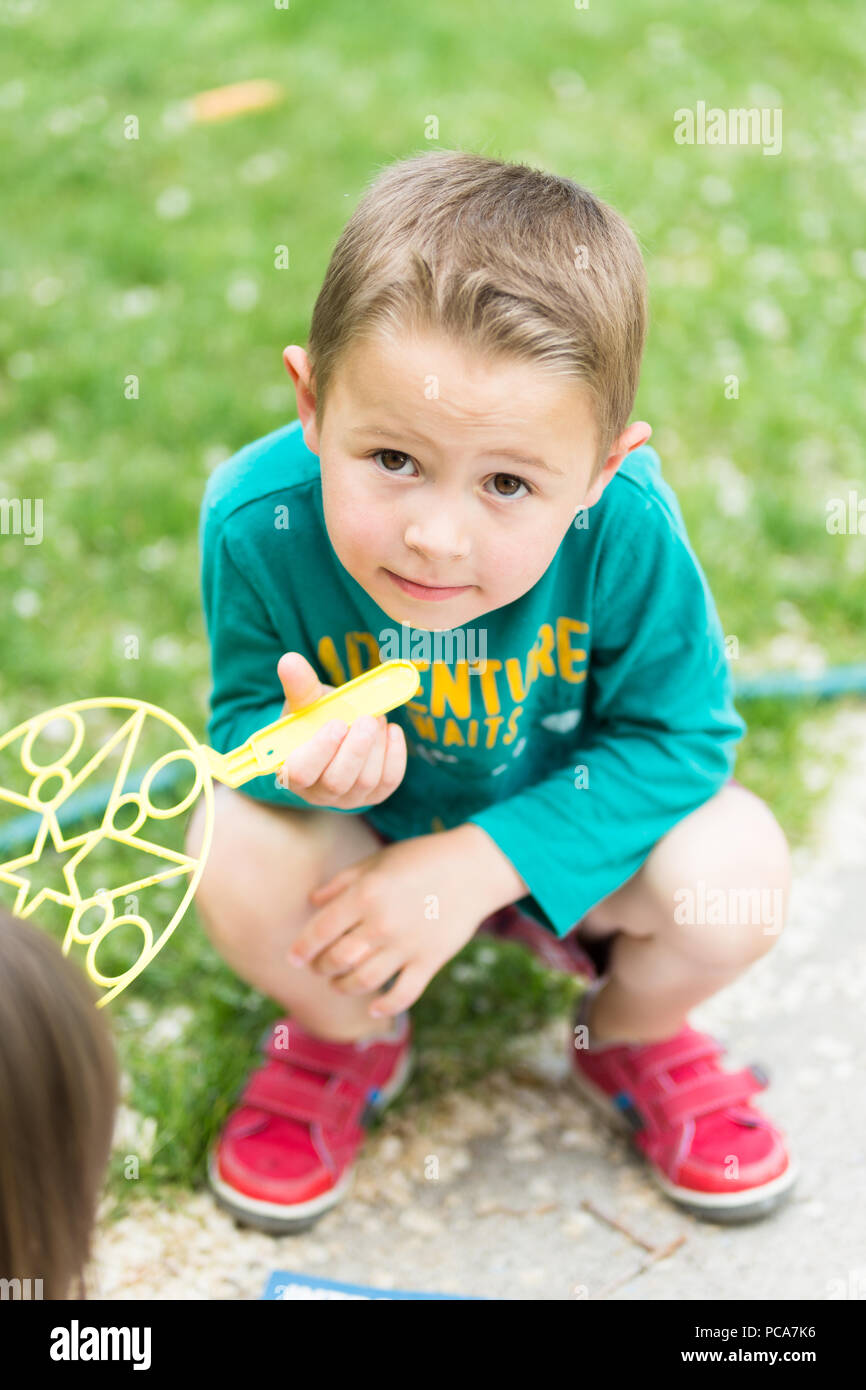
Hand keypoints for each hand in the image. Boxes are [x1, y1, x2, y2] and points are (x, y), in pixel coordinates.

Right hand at [274, 652, 406, 808]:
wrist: (333, 732)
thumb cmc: (313, 720)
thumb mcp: (305, 703)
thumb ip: (299, 686)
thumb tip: (289, 661)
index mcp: (292, 770)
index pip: (301, 773)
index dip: (321, 750)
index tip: (337, 723)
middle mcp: (318, 792)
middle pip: (338, 782)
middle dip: (356, 749)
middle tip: (367, 718)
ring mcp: (348, 797)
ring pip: (366, 781)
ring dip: (376, 746)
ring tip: (375, 717)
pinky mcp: (373, 795)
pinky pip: (389, 781)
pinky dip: (395, 754)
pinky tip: (392, 731)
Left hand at [286, 832, 491, 1017]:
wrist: (474, 866)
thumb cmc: (421, 857)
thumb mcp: (377, 860)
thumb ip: (342, 882)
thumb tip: (312, 901)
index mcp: (365, 895)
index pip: (320, 931)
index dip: (302, 948)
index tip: (294, 958)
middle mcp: (382, 924)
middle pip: (336, 960)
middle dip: (321, 968)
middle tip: (318, 967)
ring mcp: (407, 945)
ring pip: (363, 982)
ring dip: (344, 987)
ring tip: (339, 983)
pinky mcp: (430, 961)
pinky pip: (402, 994)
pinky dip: (384, 1006)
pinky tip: (373, 1007)